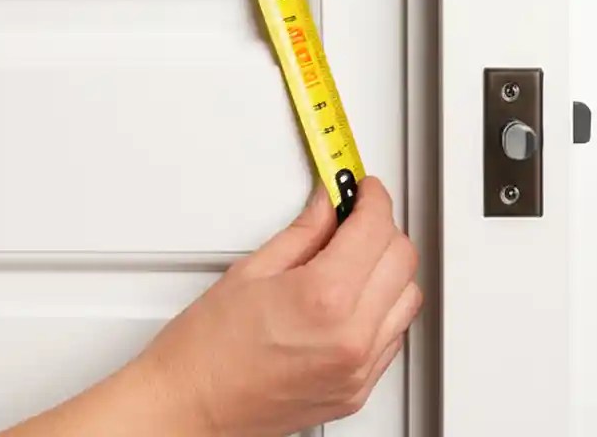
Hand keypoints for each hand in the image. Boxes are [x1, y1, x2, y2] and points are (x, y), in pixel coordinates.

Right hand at [0, 177, 421, 436]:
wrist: (188, 407)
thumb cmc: (205, 351)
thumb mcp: (252, 271)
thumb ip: (304, 232)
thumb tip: (328, 206)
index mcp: (325, 299)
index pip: (376, 228)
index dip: (372, 198)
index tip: (362, 190)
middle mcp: (351, 337)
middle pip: (402, 259)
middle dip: (382, 229)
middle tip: (353, 216)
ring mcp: (358, 368)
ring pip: (407, 298)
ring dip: (388, 270)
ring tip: (352, 258)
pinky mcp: (357, 390)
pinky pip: (392, 336)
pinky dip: (382, 309)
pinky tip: (352, 298)